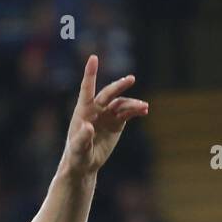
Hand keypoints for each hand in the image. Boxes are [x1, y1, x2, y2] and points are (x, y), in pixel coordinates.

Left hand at [63, 55, 148, 176]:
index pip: (87, 88)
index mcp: (83, 110)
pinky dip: (136, 111)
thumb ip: (82, 137)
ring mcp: (107, 115)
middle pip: (108, 94)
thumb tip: (87, 125)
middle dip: (119, 86)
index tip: (93, 58)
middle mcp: (96, 109)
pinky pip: (127, 113)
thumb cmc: (77, 155)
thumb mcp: (78, 148)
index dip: (91, 73)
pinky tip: (144, 110)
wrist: (86, 163)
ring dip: (132, 104)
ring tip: (144, 107)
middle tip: (131, 80)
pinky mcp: (116, 123)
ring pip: (121, 104)